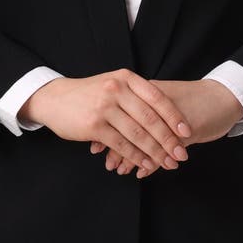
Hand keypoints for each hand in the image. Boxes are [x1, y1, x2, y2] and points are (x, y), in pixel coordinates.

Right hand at [19, 69, 192, 174]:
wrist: (56, 99)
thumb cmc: (89, 93)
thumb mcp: (113, 83)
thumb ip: (135, 94)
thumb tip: (166, 115)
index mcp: (126, 78)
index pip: (157, 97)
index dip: (173, 116)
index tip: (186, 132)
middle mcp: (116, 89)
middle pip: (150, 118)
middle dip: (168, 139)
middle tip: (181, 154)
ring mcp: (105, 107)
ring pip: (137, 133)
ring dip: (155, 152)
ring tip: (168, 163)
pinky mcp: (94, 125)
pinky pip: (121, 144)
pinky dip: (136, 157)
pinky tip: (145, 164)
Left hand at [90, 79, 242, 177]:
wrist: (224, 96)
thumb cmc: (195, 99)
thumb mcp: (169, 101)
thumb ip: (149, 110)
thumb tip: (125, 122)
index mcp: (150, 91)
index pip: (123, 111)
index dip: (109, 129)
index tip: (96, 145)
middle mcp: (156, 102)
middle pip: (129, 126)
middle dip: (116, 147)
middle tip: (107, 163)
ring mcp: (168, 117)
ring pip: (143, 138)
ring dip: (130, 157)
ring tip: (119, 170)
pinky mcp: (183, 131)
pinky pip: (162, 149)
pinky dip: (150, 162)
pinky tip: (142, 171)